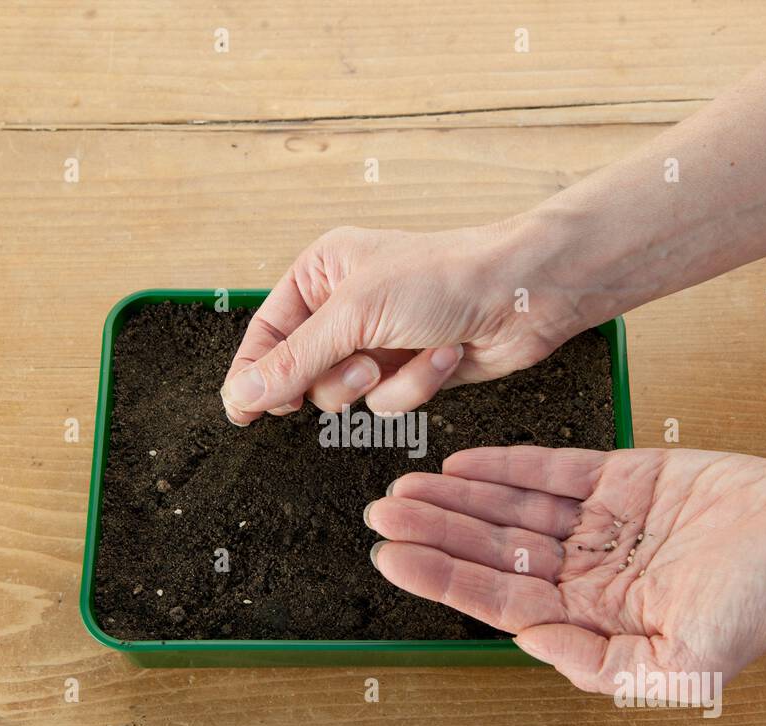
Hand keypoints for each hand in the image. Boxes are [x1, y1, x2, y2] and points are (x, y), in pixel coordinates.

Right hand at [219, 223, 593, 424]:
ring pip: (346, 397)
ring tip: (410, 351)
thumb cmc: (445, 278)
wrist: (522, 295)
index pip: (266, 333)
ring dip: (382, 383)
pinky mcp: (409, 370)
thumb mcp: (356, 315)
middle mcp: (344, 308)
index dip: (254, 374)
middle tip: (362, 366)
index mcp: (320, 274)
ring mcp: (377, 342)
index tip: (243, 411)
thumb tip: (243, 393)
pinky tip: (443, 355)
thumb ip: (295, 360)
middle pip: (301, 374)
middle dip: (334, 379)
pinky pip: (388, 403)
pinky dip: (416, 386)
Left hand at [365, 446, 765, 693]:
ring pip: (513, 508)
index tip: (391, 556)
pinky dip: (509, 465)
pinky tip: (462, 463)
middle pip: (494, 548)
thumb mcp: (687, 664)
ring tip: (404, 486)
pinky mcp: (623, 478)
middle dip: (435, 532)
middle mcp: (589, 571)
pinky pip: (553, 470)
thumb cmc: (761, 605)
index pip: (501, 595)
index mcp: (595, 616)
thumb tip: (527, 643)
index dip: (443, 575)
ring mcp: (602, 523)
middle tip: (380, 513)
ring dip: (458, 497)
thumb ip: (603, 666)